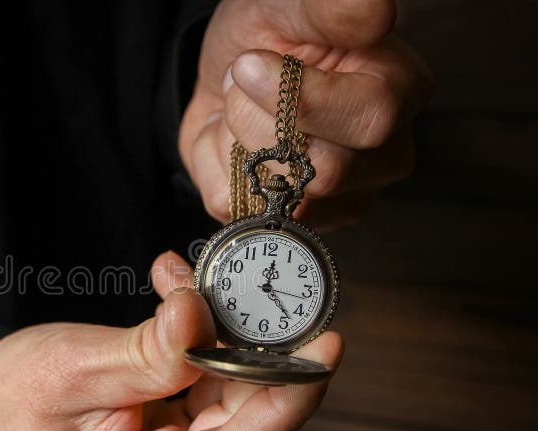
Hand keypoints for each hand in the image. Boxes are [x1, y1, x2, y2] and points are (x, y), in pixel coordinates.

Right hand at [0, 251, 342, 430]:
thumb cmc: (7, 404)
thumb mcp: (72, 370)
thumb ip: (147, 350)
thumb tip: (202, 312)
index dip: (289, 400)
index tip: (325, 348)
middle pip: (243, 425)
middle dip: (259, 352)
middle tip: (269, 289)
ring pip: (229, 402)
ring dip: (225, 338)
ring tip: (201, 283)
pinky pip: (205, 390)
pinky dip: (201, 343)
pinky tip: (180, 297)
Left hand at [179, 0, 432, 230]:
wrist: (227, 73)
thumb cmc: (270, 33)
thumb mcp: (293, 6)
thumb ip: (333, 10)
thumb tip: (376, 12)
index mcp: (399, 92)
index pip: (370, 120)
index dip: (300, 100)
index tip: (249, 64)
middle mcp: (385, 154)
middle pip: (325, 172)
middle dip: (258, 122)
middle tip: (242, 81)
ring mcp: (345, 198)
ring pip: (283, 199)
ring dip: (237, 145)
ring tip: (241, 109)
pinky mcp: (295, 222)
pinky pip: (240, 210)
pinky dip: (218, 171)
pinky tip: (232, 143)